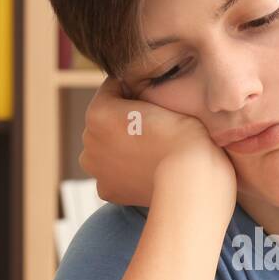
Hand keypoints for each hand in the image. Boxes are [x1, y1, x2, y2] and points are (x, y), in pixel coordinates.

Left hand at [80, 75, 233, 208]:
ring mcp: (96, 167)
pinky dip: (125, 173)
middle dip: (123, 123)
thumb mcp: (162, 97)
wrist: (189, 175)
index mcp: (98, 111)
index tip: (150, 100)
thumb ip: (140, 94)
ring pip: (105, 150)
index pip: (113, 90)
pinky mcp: (106, 189)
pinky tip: (145, 170)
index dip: (134, 91)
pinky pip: (112, 175)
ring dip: (120, 148)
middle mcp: (89, 139)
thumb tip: (136, 100)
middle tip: (152, 129)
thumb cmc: (182, 134)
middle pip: (106, 123)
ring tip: (150, 151)